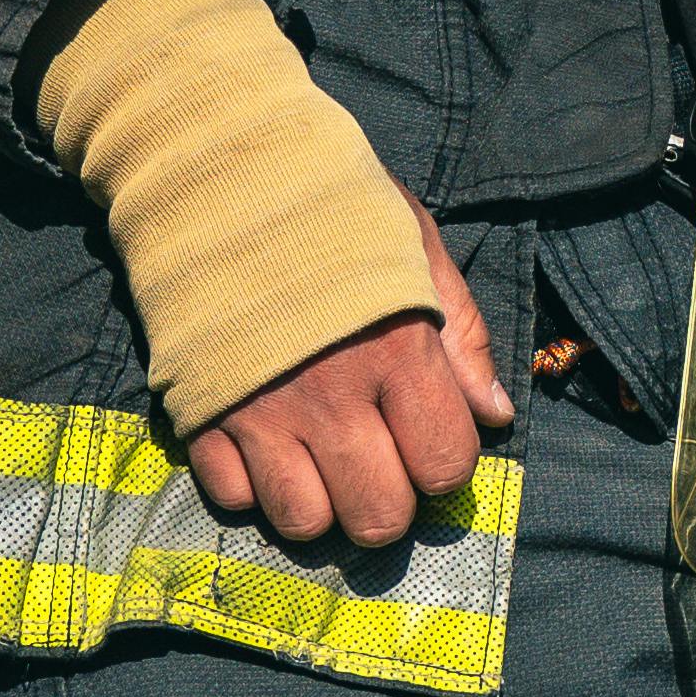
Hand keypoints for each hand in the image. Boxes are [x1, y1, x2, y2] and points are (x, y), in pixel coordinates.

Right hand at [186, 212, 512, 552]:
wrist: (217, 172)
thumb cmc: (332, 207)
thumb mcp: (416, 250)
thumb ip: (462, 337)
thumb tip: (496, 417)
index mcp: (396, 353)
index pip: (445, 466)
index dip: (445, 461)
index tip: (428, 435)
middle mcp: (331, 396)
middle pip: (378, 518)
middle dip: (389, 501)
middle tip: (378, 463)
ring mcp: (260, 412)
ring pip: (304, 524)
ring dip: (321, 504)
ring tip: (321, 462)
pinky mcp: (199, 415)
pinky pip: (233, 499)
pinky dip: (251, 485)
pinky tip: (263, 444)